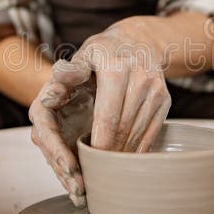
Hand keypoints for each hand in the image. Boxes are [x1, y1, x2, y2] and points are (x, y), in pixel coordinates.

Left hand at [28, 19, 171, 205]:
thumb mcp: (82, 56)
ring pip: (138, 134)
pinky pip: (152, 133)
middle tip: (93, 173)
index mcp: (116, 70)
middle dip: (108, 154)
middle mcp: (140, 79)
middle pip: (123, 130)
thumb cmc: (102, 52)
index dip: (98, 145)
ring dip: (122, 155)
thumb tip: (48, 98)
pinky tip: (124, 159)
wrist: (138, 40)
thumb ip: (65, 78)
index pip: (108, 119)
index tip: (86, 163)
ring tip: (106, 170)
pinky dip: (137, 149)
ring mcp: (155, 90)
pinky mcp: (165, 100)